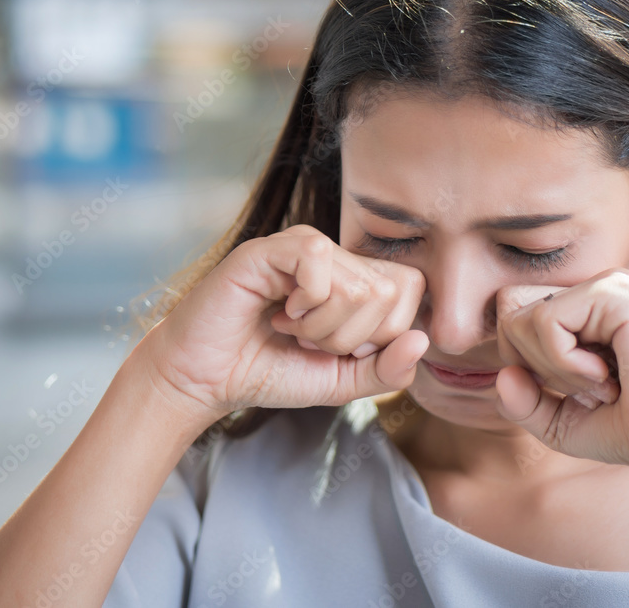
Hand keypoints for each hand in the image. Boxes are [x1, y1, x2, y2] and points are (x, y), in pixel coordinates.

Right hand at [143, 224, 429, 417]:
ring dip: (321, 327)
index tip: (335, 348)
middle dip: (349, 337)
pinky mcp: (273, 247)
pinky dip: (304, 304)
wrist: (206, 379)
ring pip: (357, 283)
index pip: (410, 290)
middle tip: (306, 339)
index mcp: (355, 279)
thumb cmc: (269, 373)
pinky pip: (319, 262)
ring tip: (288, 327)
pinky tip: (277, 312)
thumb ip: (386, 370)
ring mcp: (304, 247)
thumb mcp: (340, 382)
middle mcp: (336, 256)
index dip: (380, 334)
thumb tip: (423, 341)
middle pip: (388, 290)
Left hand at [493, 267, 628, 471]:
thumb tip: (502, 375)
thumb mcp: (553, 420)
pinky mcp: (614, 293)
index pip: (508, 314)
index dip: (521, 362)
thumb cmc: (624, 431)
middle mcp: (595, 286)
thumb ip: (518, 400)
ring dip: (552, 368)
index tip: (571, 388)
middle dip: (531, 363)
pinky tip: (606, 376)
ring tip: (601, 383)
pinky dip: (565, 363)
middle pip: (507, 310)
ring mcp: (607, 284)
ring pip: (521, 316)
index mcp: (583, 305)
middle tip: (586, 387)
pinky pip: (545, 321)